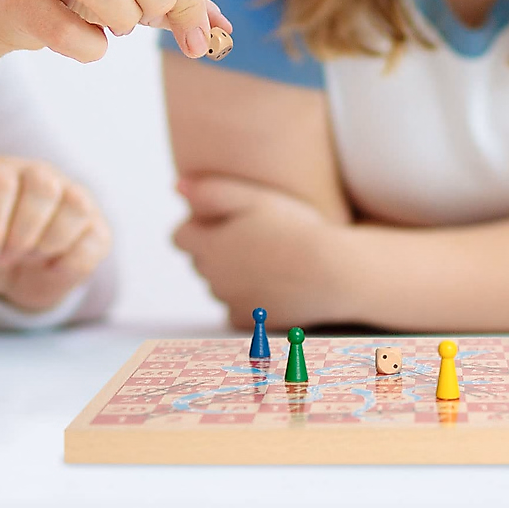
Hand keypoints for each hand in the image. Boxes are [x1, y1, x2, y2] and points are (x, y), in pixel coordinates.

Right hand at [0, 0, 230, 76]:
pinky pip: (63, 28)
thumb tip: (222, 31)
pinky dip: (90, 47)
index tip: (197, 38)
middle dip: (156, 0)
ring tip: (118, 25)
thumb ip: (181, 3)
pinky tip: (92, 44)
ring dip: (121, 17)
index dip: (190, 0)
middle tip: (148, 20)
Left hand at [0, 156, 111, 314]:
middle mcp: (41, 174)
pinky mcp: (97, 227)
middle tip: (6, 258)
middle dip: (20, 235)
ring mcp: (74, 197)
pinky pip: (93, 240)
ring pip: (75, 206)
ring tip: (29, 258)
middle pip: (42, 186)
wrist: (17, 275)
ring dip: (46, 246)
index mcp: (1, 172)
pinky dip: (68, 264)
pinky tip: (52, 267)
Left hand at [174, 176, 352, 327]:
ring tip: (269, 257)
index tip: (228, 217)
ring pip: (219, 285)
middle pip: (200, 260)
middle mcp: (212, 278)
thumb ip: (210, 190)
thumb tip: (176, 186)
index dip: (200, 224)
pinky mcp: (251, 322)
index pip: (179, 236)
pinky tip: (274, 283)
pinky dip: (249, 298)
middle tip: (254, 234)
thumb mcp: (253, 197)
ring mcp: (230, 303)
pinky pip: (238, 308)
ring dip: (233, 272)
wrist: (332, 272)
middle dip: (216, 247)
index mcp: (208, 246)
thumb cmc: (294, 228)